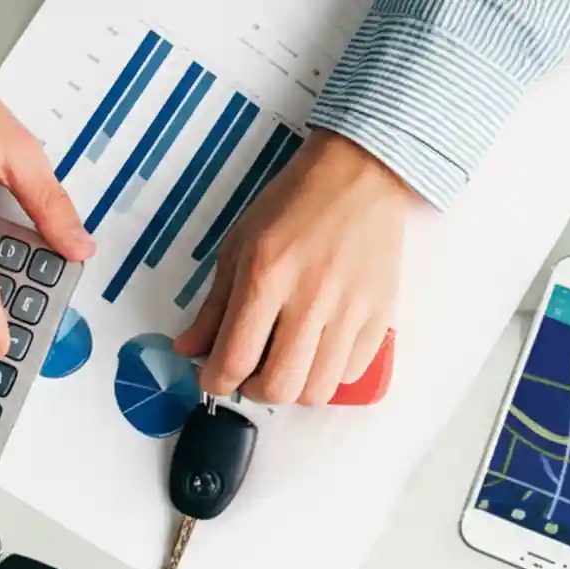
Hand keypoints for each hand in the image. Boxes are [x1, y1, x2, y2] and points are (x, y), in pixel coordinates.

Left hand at [174, 130, 417, 405]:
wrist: (361, 176)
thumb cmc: (293, 205)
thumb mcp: (239, 245)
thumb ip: (214, 305)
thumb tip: (188, 349)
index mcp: (266, 276)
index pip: (235, 359)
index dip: (215, 381)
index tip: (212, 376)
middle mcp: (310, 298)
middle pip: (279, 387)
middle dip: (254, 391)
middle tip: (250, 371)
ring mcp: (351, 310)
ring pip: (318, 390)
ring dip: (293, 388)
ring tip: (286, 362)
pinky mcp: (381, 316)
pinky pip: (351, 374)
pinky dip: (329, 373)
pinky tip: (318, 349)